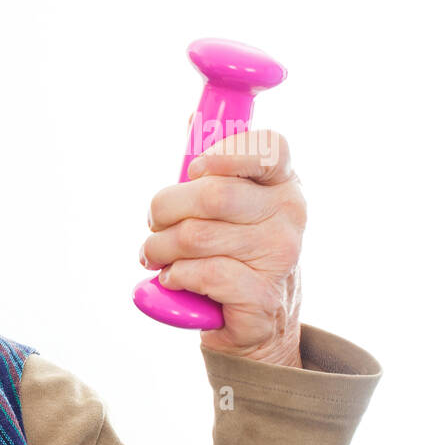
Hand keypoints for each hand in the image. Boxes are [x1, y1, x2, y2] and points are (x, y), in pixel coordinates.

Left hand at [140, 128, 305, 368]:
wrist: (251, 323)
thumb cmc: (229, 254)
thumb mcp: (225, 208)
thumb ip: (211, 171)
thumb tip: (193, 121)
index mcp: (282, 182)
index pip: (267, 147)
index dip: (223, 154)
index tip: (194, 171)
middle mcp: (290, 214)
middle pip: (212, 194)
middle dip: (164, 210)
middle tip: (155, 225)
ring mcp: (281, 256)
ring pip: (195, 236)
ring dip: (159, 248)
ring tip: (157, 256)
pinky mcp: (263, 296)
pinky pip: (202, 273)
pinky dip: (175, 276)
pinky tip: (176, 279)